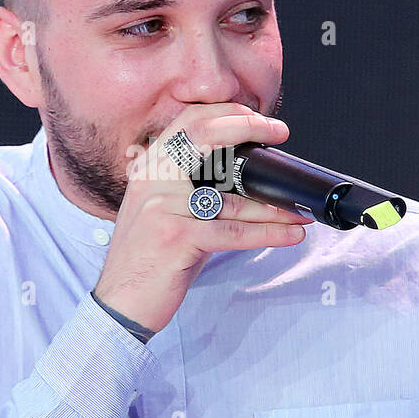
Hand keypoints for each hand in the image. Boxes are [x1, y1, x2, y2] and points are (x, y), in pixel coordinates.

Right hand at [92, 102, 312, 334]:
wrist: (119, 303)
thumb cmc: (149, 260)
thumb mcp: (165, 212)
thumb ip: (193, 188)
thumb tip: (245, 180)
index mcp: (149, 168)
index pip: (188, 122)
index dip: (227, 114)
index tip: (260, 119)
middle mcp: (151, 180)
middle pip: (206, 136)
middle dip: (249, 128)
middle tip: (280, 133)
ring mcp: (161, 207)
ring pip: (231, 199)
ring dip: (273, 206)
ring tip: (298, 209)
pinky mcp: (176, 237)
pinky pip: (233, 232)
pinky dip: (268, 234)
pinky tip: (290, 235)